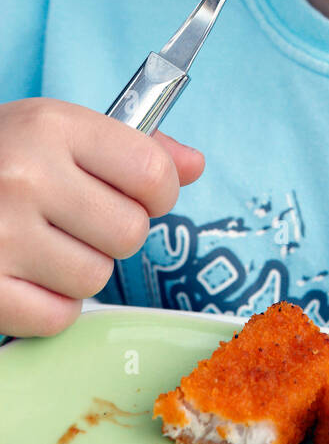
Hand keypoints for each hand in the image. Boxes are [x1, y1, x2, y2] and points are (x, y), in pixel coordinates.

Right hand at [0, 98, 203, 337]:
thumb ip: (132, 145)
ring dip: (82, 268)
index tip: (140, 194)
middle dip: (117, 232)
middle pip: (130, 233)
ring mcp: (1, 235)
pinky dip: (51, 306)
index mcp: (53, 126)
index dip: (158, 192)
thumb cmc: (0, 156)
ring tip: (47, 243)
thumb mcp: (57, 129)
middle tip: (83, 219)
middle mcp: (27, 177)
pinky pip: (58, 317)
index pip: (153, 174)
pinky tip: (29, 274)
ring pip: (96, 278)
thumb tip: (195, 165)